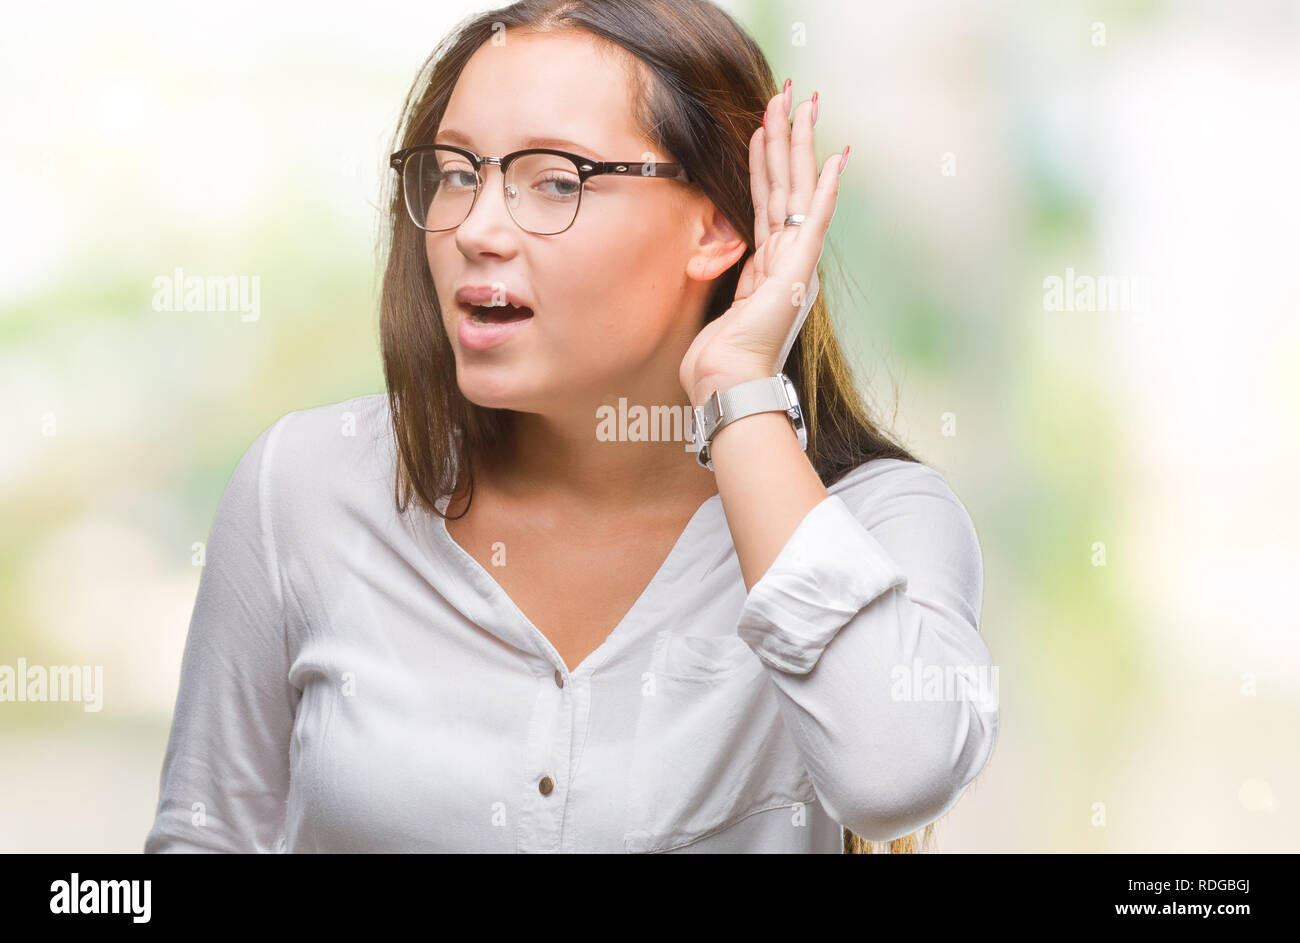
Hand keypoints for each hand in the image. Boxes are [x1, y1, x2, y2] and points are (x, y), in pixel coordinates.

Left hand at [680, 80, 847, 406]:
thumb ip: (721, 282)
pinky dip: (827, 187)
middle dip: (787, 138)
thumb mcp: (714, 307)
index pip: (769, 202)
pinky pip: (815, 218)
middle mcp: (786, 259)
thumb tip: (702, 264)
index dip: (767, 163)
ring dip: (797, 144)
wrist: (728, 381)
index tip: (766, 128)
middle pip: (787, 186)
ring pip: (798, 189)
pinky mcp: (799, 269)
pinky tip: (834, 156)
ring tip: (799, 103)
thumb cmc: (716, 358)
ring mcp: (796, 262)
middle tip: (791, 96)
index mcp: (769, 266)